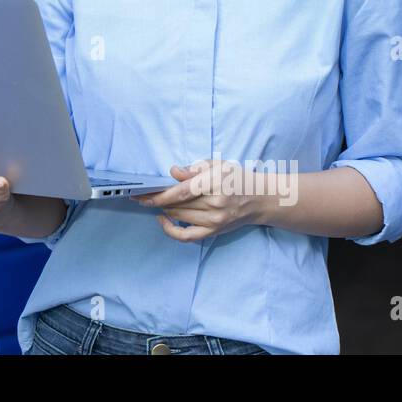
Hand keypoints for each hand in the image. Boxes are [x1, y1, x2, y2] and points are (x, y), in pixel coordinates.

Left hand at [130, 159, 266, 242]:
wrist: (260, 200)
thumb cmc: (237, 179)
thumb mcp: (219, 165)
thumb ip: (195, 168)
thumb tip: (174, 172)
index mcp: (215, 184)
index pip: (181, 192)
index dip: (159, 194)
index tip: (142, 192)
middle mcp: (215, 205)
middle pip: (176, 205)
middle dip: (155, 200)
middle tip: (141, 194)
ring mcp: (214, 221)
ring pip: (178, 217)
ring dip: (163, 208)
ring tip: (154, 200)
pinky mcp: (214, 232)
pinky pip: (186, 236)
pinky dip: (171, 230)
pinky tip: (163, 218)